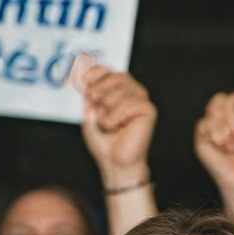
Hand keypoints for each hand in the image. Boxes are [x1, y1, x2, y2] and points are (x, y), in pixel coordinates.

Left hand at [76, 59, 155, 185]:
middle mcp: (132, 93)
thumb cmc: (104, 141)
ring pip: (122, 90)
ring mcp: (141, 100)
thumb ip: (89, 99)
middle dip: (100, 89)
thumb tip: (89, 85)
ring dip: (107, 107)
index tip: (85, 80)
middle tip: (93, 102)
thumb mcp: (90, 115)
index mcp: (118, 92)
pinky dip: (117, 116)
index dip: (97, 72)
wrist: (114, 162)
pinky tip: (117, 127)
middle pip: (117, 76)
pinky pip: (130, 103)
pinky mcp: (149, 110)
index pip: (110, 72)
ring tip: (107, 123)